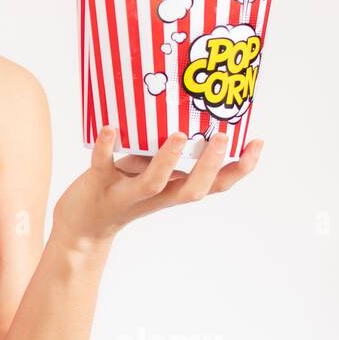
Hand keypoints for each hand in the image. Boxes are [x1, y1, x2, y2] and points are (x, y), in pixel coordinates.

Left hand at [51, 127, 262, 253]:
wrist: (81, 227)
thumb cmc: (120, 191)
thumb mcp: (148, 172)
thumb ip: (163, 152)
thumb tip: (183, 112)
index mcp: (173, 192)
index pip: (215, 185)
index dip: (239, 168)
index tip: (257, 143)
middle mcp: (156, 196)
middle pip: (192, 189)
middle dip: (212, 165)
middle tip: (225, 136)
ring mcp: (126, 194)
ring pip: (153, 183)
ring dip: (168, 160)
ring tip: (180, 136)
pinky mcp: (97, 186)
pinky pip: (103, 166)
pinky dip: (106, 147)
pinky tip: (111, 128)